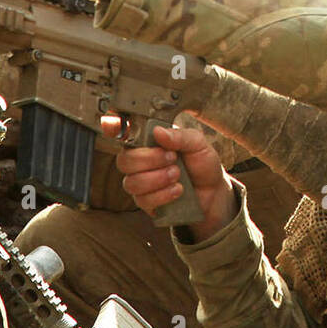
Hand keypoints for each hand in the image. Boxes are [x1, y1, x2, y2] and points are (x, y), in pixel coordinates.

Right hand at [104, 118, 236, 242]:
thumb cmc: (202, 164)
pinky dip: (163, 195)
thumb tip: (159, 132)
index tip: (112, 125)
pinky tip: (177, 190)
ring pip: (131, 183)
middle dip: (150, 160)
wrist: (214, 191)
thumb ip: (180, 136)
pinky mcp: (147, 202)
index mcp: (149, 141)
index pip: (122, 133)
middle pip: (124, 161)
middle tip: (172, 158)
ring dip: (157, 179)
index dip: (112, 128)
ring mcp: (141, 183)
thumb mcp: (198, 144)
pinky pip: (143, 200)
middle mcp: (140, 161)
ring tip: (177, 175)